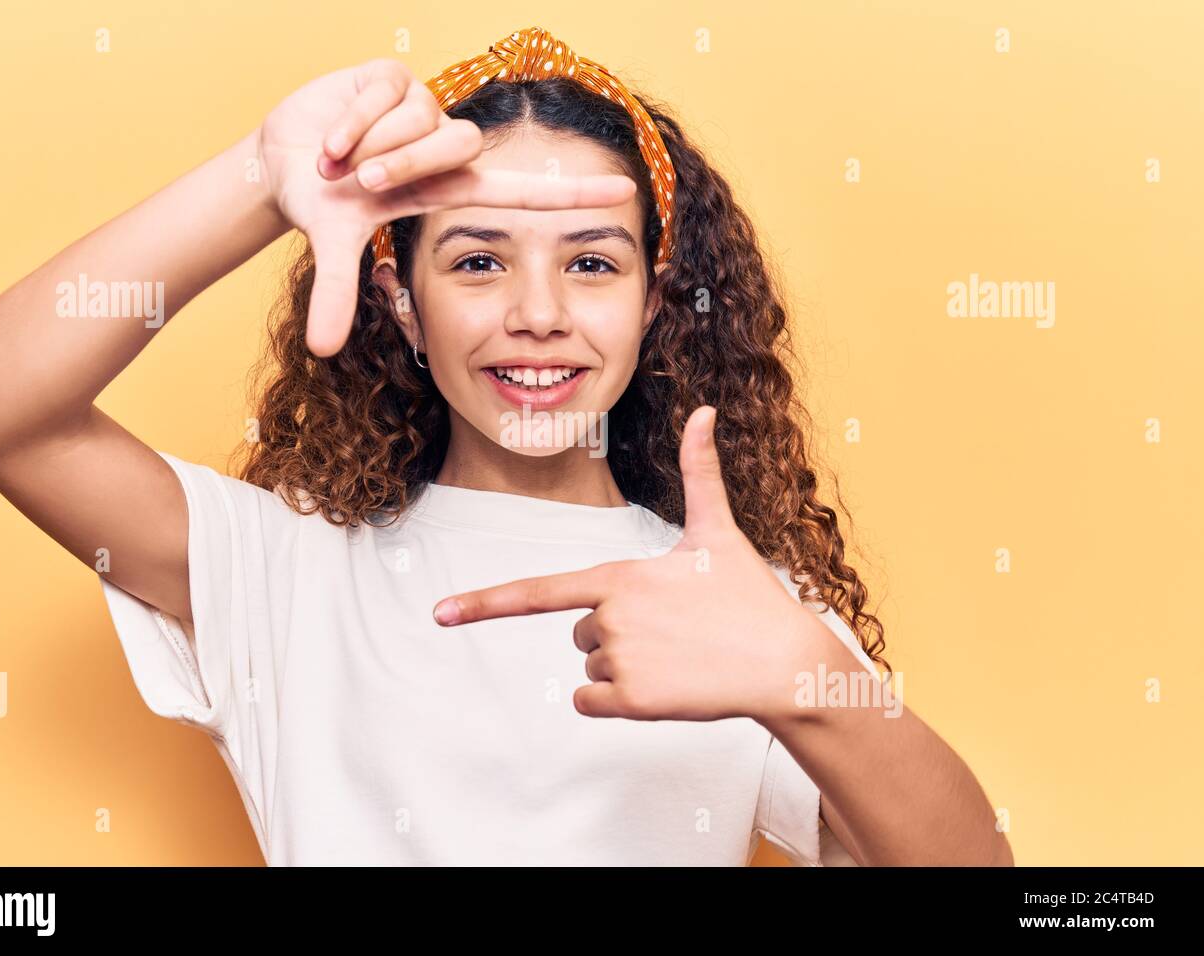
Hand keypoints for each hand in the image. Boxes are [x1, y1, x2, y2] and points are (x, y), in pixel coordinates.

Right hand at [257, 58, 638, 356]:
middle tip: (357, 180)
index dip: (572, 196)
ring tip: (338, 159)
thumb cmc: (320, 201)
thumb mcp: (333, 243)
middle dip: (398, 163)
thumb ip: (336, 294)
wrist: (279, 157)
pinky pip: (383, 94)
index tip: (626, 194)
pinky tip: (332, 133)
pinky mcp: (394, 74)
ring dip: (366, 144)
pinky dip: (349, 118)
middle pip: (456, 145)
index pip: (522, 194)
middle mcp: (444, 148)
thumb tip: (321, 350)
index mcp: (446, 189)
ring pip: (415, 120)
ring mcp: (422, 108)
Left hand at [432, 406, 818, 721]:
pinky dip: (617, 701)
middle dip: (615, 632)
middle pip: (579, 630)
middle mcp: (610, 617)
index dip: (484, 601)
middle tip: (671, 629)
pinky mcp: (633, 702)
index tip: (441, 614)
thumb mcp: (718, 531)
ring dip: (623, 667)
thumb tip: (705, 409)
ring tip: (677, 655)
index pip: (538, 590)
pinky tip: (664, 686)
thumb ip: (699, 472)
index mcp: (619, 575)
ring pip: (590, 666)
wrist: (785, 662)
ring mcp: (620, 661)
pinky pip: (592, 702)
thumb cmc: (749, 595)